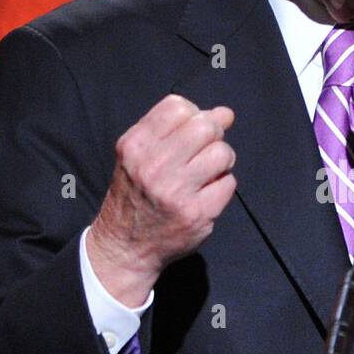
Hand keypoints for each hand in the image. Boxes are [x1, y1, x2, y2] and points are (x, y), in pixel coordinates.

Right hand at [87, 95, 236, 306]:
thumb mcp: (140, 155)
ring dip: (222, 161)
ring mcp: (176, 191)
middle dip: (213, 136)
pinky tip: (206, 194)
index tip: (189, 135)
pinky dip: (222, 186)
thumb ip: (177, 130)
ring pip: (222, 153)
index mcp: (136, 145)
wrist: (125, 246)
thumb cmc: (136, 194)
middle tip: (203, 153)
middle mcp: (154, 165)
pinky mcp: (197, 213)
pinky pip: (228, 183)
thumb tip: (225, 113)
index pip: (179, 106)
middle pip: (207, 127)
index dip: (193, 116)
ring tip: (207, 173)